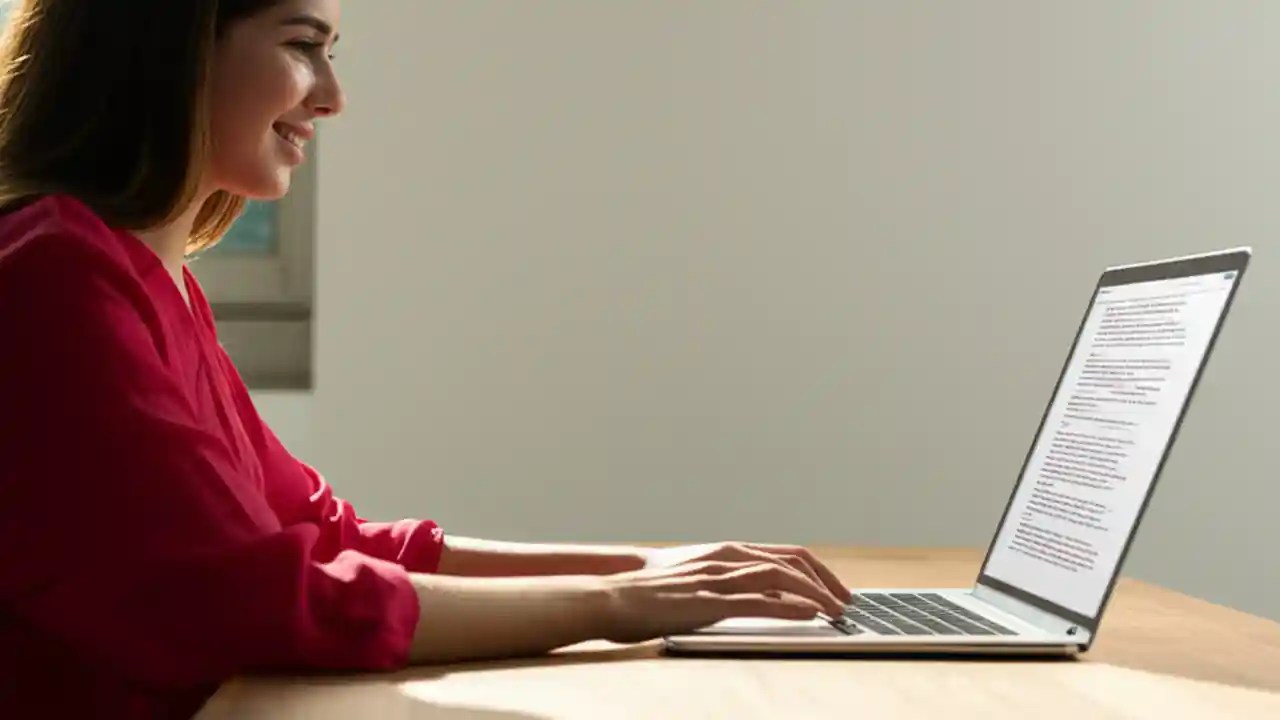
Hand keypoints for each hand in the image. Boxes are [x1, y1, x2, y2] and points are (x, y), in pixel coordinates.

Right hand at [598, 559, 847, 643]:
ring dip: (814, 593)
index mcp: (728, 552)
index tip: (837, 590)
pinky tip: (809, 614)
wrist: (616, 595)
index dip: (818, 571)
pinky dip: (789, 606)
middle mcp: (729, 559)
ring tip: (836, 611)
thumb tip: (765, 599)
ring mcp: (719, 578)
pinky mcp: (709, 600)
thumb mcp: (701, 583)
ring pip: (780, 577)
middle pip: (792, 561)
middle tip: (847, 603)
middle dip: (825, 581)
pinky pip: (758, 600)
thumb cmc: (654, 593)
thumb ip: (732, 585)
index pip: (787, 554)